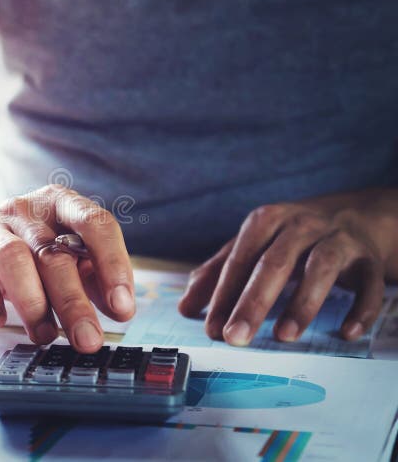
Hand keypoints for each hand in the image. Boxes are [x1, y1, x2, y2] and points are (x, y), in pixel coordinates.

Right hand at [0, 185, 135, 352]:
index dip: (113, 264)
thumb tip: (120, 307)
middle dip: (73, 301)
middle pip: (52, 252)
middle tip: (88, 339)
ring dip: (33, 304)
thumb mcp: (63, 258)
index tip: (123, 307)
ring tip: (46, 335)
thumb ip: (93, 278)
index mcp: (58, 204)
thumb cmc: (23, 255)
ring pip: (12, 258)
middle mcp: (22, 210)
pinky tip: (0, 320)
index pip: (94, 224)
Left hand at [178, 201, 386, 345]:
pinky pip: (368, 285)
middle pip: (275, 262)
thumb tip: (185, 307)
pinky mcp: (368, 258)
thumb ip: (217, 274)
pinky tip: (346, 333)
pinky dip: (360, 309)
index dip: (224, 294)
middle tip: (236, 338)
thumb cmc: (289, 237)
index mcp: (266, 221)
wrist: (353, 216)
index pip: (240, 258)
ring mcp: (338, 239)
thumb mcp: (251, 247)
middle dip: (253, 302)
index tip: (212, 328)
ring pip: (322, 267)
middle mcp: (301, 225)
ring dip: (303, 303)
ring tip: (283, 336)